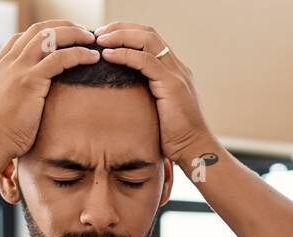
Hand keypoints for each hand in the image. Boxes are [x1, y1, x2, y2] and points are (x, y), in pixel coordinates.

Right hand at [0, 20, 100, 155]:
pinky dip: (79, 53)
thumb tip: (15, 101)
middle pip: (38, 30)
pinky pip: (60, 58)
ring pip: (50, 37)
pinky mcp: (31, 80)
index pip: (21, 37)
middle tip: (82, 31)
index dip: (43, 34)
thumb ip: (6, 96)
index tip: (62, 39)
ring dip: (74, 34)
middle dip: (63, 26)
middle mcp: (7, 62)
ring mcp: (18, 69)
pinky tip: (92, 57)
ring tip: (91, 39)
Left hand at [93, 23, 213, 162]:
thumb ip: (144, 97)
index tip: (105, 38)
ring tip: (100, 40)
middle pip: (148, 33)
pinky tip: (109, 55)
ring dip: (120, 36)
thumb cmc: (174, 138)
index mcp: (173, 71)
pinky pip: (146, 61)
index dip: (127, 33)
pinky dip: (125, 55)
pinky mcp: (172, 85)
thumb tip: (119, 95)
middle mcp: (177, 67)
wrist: (194, 150)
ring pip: (147, 40)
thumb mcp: (156, 111)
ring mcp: (176, 74)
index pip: (150, 40)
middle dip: (121, 29)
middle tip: (98, 33)